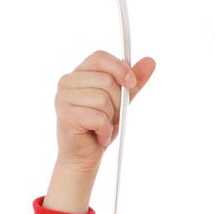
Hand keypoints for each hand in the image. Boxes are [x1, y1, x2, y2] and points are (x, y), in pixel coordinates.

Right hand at [53, 49, 156, 172]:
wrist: (84, 156)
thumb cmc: (99, 128)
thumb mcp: (120, 103)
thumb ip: (133, 83)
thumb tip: (151, 62)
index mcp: (79, 74)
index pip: (100, 57)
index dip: (119, 68)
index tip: (131, 83)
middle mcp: (67, 82)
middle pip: (106, 80)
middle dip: (116, 103)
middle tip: (110, 117)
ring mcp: (63, 98)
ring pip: (102, 99)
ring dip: (110, 119)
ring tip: (101, 127)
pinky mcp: (66, 115)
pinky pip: (98, 117)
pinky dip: (105, 130)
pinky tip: (98, 135)